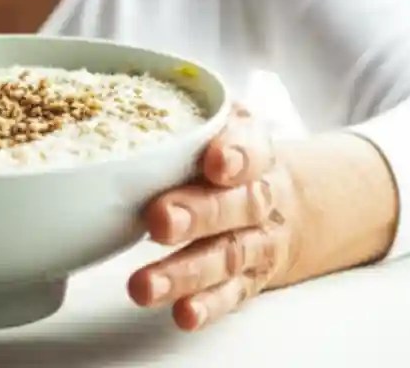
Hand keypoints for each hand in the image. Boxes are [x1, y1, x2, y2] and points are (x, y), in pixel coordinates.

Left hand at [128, 104, 302, 330]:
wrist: (290, 201)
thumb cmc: (235, 155)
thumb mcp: (227, 122)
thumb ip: (195, 114)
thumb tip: (119, 95)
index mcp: (256, 152)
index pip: (255, 149)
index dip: (237, 154)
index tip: (214, 160)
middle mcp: (260, 198)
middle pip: (236, 206)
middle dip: (198, 214)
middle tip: (159, 219)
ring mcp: (256, 242)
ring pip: (227, 256)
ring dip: (185, 273)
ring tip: (143, 286)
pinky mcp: (249, 279)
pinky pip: (233, 294)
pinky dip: (209, 306)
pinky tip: (183, 314)